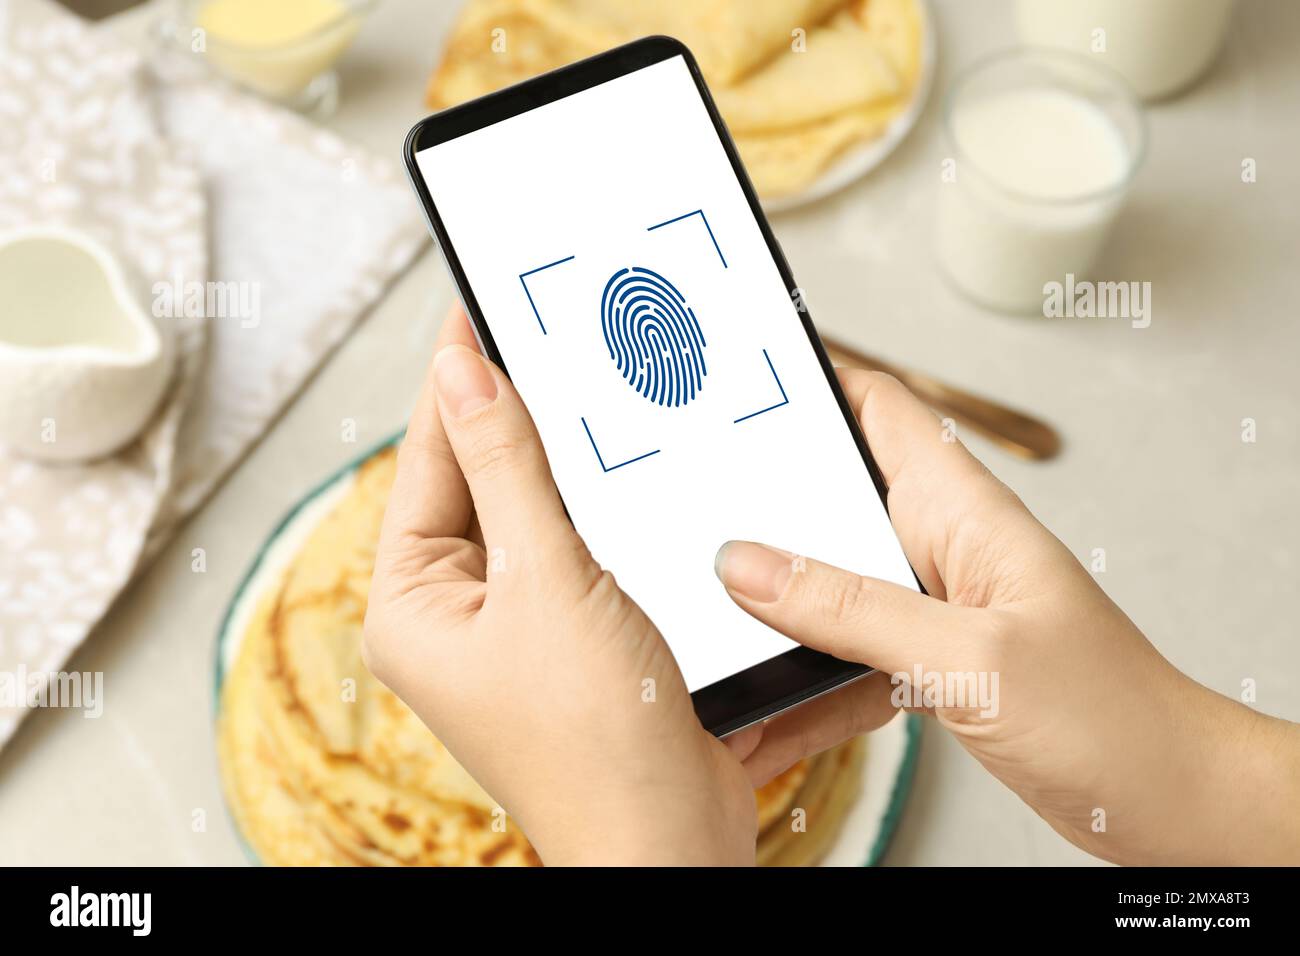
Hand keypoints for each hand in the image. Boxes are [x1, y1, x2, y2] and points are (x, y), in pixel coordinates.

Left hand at [363, 308, 757, 865]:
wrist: (670, 836)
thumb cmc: (596, 741)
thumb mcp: (546, 579)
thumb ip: (506, 467)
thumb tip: (461, 373)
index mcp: (413, 604)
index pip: (428, 462)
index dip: (456, 382)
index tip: (477, 311)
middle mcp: (453, 615)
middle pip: (476, 482)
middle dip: (510, 416)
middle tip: (540, 334)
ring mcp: (512, 628)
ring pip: (529, 511)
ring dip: (558, 459)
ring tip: (580, 386)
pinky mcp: (569, 637)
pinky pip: (570, 548)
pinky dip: (595, 506)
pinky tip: (621, 467)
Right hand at [716, 368, 1299, 864]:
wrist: (1161, 796)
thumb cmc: (1107, 712)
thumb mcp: (965, 653)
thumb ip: (850, 608)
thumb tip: (745, 563)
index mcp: (962, 509)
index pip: (881, 408)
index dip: (813, 379)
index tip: (737, 376)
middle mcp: (941, 545)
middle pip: (838, 493)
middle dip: (768, 494)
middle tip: (693, 496)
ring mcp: (933, 604)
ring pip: (833, 576)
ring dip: (779, 592)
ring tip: (714, 603)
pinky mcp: (928, 659)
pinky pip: (848, 645)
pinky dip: (808, 665)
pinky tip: (774, 691)